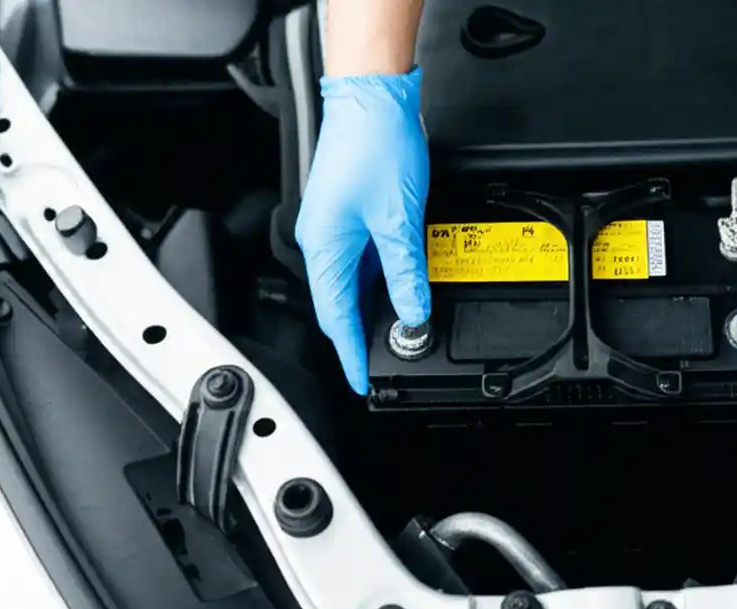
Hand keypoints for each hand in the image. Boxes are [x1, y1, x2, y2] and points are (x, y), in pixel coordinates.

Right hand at [295, 68, 430, 394]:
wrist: (374, 98)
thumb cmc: (376, 145)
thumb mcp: (399, 220)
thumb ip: (406, 272)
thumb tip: (413, 311)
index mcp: (325, 248)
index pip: (337, 319)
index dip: (352, 354)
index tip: (363, 382)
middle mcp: (323, 241)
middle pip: (341, 305)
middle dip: (363, 336)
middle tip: (386, 361)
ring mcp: (334, 227)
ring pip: (353, 283)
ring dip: (374, 307)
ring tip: (400, 329)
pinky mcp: (350, 213)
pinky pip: (362, 260)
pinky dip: (381, 280)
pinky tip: (401, 285)